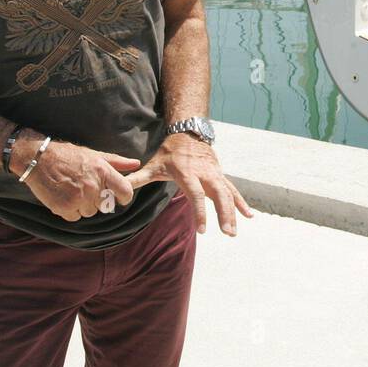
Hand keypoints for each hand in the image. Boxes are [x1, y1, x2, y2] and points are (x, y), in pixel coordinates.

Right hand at [19, 136, 139, 221]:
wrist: (39, 159)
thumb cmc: (69, 155)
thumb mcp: (95, 155)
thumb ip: (117, 162)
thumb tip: (137, 164)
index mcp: (103, 171)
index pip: (125, 191)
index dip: (124, 197)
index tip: (119, 198)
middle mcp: (93, 186)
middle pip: (105, 205)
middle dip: (97, 199)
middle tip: (84, 187)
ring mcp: (79, 198)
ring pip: (90, 212)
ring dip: (83, 206)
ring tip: (73, 190)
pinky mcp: (65, 208)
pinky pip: (75, 217)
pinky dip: (70, 211)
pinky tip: (64, 196)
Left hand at [125, 134, 252, 235]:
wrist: (188, 133)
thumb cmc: (168, 153)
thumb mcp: (153, 165)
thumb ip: (136, 179)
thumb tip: (118, 192)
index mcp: (187, 173)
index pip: (196, 194)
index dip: (200, 212)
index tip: (202, 230)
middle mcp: (205, 174)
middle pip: (218, 194)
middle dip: (224, 214)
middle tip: (228, 233)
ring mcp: (215, 174)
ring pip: (228, 194)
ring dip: (233, 212)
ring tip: (234, 232)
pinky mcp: (221, 175)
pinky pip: (233, 190)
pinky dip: (241, 203)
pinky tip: (249, 216)